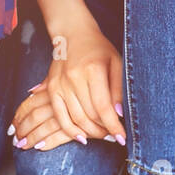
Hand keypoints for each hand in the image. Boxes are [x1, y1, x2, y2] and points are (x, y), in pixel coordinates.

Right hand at [13, 23, 124, 148]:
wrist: (73, 35)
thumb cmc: (99, 49)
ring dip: (90, 132)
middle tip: (114, 136)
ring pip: (76, 118)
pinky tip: (82, 137)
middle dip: (104, 131)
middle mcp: (74, 78)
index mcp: (92, 69)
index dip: (113, 126)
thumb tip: (119, 114)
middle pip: (90, 115)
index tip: (122, 138)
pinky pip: (60, 116)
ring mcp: (60, 84)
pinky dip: (70, 130)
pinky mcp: (52, 89)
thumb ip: (119, 88)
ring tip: (102, 135)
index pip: (103, 107)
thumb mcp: (116, 63)